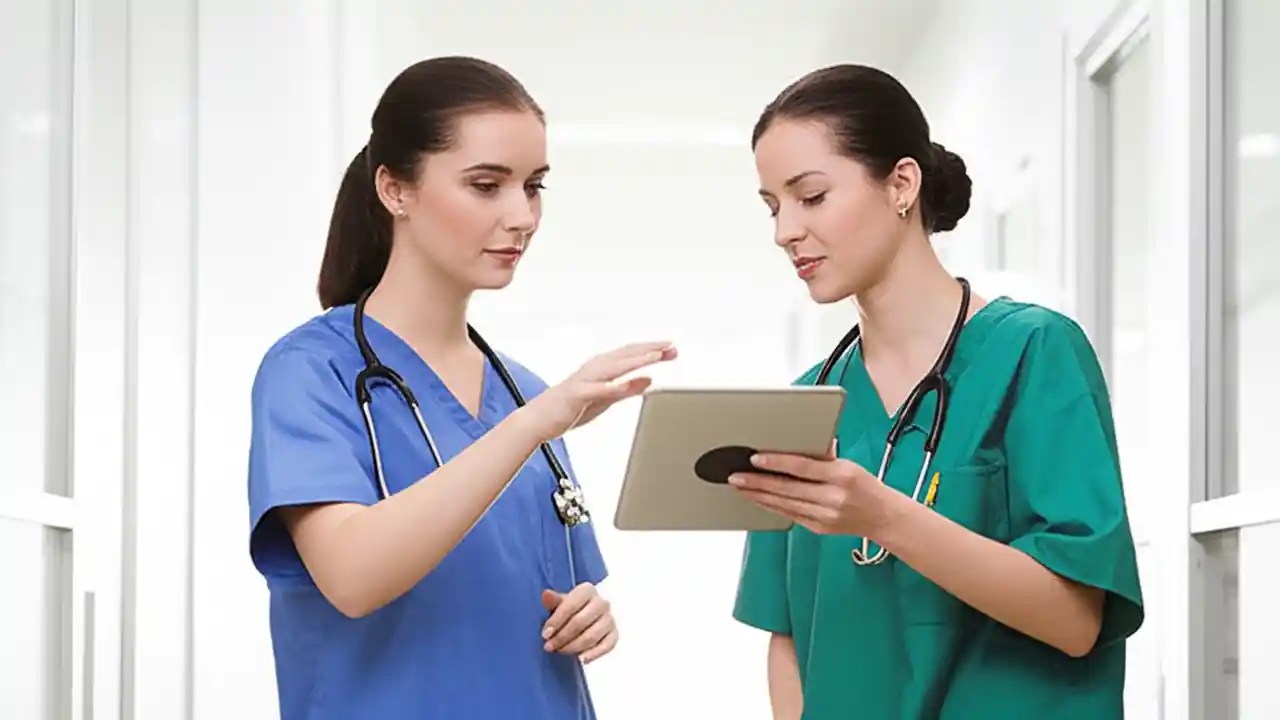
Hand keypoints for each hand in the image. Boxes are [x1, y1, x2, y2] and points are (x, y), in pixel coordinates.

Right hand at [524, 341, 676, 441]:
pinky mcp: (577, 394)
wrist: (538, 421)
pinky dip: (612, 386)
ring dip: (635, 360)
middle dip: (649, 350)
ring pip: (614, 366)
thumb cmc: (569, 408)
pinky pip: (597, 389)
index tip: (672, 348)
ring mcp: (584, 380)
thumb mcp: (606, 399)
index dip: (651, 351)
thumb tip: (649, 380)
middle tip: (671, 346)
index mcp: (600, 369)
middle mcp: (593, 369)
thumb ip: (627, 389)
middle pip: (625, 355)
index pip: (630, 355)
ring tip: (655, 356)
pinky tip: (627, 384)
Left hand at [540, 583, 617, 664]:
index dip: (557, 620)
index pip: (571, 605)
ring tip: (560, 651)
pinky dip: (593, 654)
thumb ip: (553, 601)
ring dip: (573, 646)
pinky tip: (581, 659)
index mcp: (587, 590)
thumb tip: (546, 595)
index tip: (546, 634)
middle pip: (580, 622)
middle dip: (562, 636)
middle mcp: (601, 603)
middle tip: (549, 646)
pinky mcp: (614, 634)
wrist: (583, 617)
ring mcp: (609, 619)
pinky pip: (606, 646)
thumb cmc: (569, 610)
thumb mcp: (558, 603)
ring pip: (591, 636)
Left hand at [729, 442, 901, 536]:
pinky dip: (771, 506)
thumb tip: (796, 443)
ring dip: (759, 495)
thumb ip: (822, 456)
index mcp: (842, 476)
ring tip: (741, 486)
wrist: (883, 517)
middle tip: (736, 475)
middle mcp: (833, 497)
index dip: (776, 463)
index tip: (755, 459)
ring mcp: (825, 516)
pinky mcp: (819, 528)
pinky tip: (758, 499)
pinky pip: (789, 515)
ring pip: (784, 505)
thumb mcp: (847, 464)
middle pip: (787, 489)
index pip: (802, 467)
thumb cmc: (864, 485)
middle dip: (757, 482)